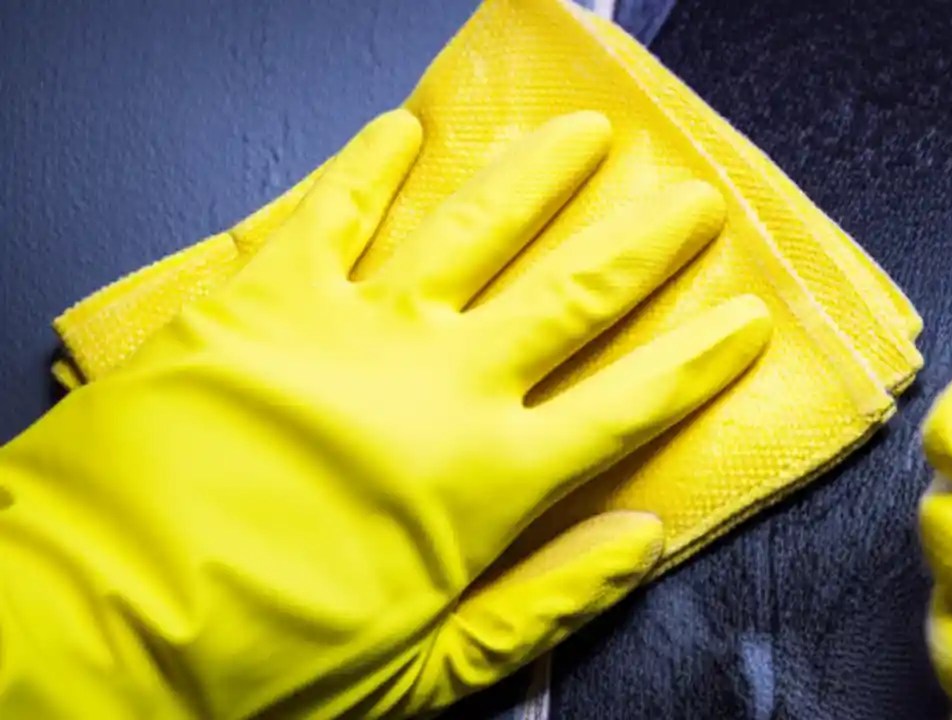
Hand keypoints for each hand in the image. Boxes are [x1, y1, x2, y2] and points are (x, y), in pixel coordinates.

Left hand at [0, 109, 770, 717]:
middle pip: (570, 296)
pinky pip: (330, 211)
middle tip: (690, 199)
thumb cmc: (261, 670)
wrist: (92, 626)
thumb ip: (546, 601)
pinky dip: (368, 165)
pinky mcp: (266, 298)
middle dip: (642, 246)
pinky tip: (403, 129)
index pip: (627, 405)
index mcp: (487, 481)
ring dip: (536, 180)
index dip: (697, 361)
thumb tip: (644, 537)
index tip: (749, 318)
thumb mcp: (423, 675)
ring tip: (583, 137)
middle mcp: (441, 385)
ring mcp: (355, 329)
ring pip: (472, 231)